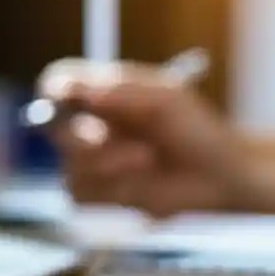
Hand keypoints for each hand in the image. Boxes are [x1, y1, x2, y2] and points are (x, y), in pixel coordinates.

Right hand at [39, 61, 255, 217]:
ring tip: (146, 158)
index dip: (55, 87)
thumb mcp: (166, 98)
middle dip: (77, 135)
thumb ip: (123, 90)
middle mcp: (90, 124)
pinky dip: (110, 189)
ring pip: (69, 165)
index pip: (58, 81)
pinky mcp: (100, 194)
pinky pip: (80, 194)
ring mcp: (93, 161)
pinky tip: (139, 185)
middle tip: (102, 139)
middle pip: (53, 127)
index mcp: (102, 92)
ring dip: (106, 163)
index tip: (66, 95)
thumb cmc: (197, 129)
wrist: (221, 177)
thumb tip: (80, 92)